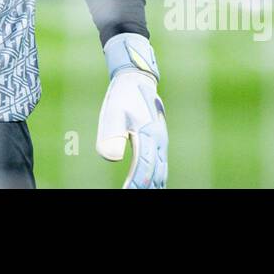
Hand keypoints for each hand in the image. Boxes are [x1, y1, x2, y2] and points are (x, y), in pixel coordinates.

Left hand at [96, 33, 167, 188]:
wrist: (137, 80)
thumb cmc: (122, 96)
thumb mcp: (113, 112)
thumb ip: (112, 134)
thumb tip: (111, 159)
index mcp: (148, 135)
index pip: (143, 167)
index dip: (135, 184)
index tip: (127, 193)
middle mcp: (159, 141)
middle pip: (156, 173)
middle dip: (145, 187)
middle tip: (132, 194)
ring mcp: (161, 142)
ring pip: (161, 171)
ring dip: (154, 184)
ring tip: (141, 191)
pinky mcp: (159, 141)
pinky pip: (161, 164)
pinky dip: (157, 178)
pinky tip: (151, 185)